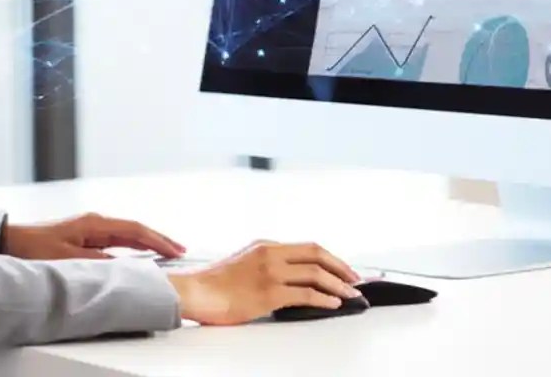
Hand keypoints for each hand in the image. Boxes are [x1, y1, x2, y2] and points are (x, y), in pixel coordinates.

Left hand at [1, 212, 185, 260]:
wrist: (10, 239)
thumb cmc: (35, 247)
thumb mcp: (67, 257)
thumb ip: (96, 260)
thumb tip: (123, 263)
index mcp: (95, 223)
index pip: (135, 230)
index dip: (158, 240)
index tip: (176, 250)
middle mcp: (96, 222)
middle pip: (136, 229)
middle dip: (159, 239)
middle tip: (181, 250)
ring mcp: (91, 227)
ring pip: (128, 234)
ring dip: (148, 242)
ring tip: (167, 252)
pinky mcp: (85, 235)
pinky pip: (117, 239)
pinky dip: (133, 245)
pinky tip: (140, 253)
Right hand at [165, 241, 362, 325]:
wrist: (195, 292)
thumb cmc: (214, 284)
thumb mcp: (244, 262)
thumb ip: (267, 263)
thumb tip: (289, 276)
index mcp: (265, 245)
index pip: (307, 246)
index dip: (330, 257)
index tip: (343, 268)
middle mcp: (270, 254)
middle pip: (317, 254)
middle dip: (341, 267)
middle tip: (355, 279)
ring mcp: (270, 272)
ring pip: (315, 273)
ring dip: (338, 284)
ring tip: (350, 294)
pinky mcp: (269, 293)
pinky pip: (305, 294)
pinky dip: (324, 298)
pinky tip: (332, 304)